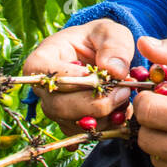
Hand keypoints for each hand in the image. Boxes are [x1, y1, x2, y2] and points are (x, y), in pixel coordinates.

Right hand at [22, 19, 133, 134]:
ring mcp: (55, 110)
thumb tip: (114, 71)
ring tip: (124, 99)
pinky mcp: (70, 124)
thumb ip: (114, 46)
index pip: (51, 77)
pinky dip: (107, 127)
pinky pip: (84, 134)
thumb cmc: (99, 39)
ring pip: (73, 124)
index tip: (103, 77)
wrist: (100, 53)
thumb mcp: (110, 32)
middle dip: (95, 103)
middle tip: (123, 91)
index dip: (77, 80)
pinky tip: (120, 112)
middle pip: (60, 107)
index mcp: (42, 61)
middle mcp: (43, 90)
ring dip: (104, 117)